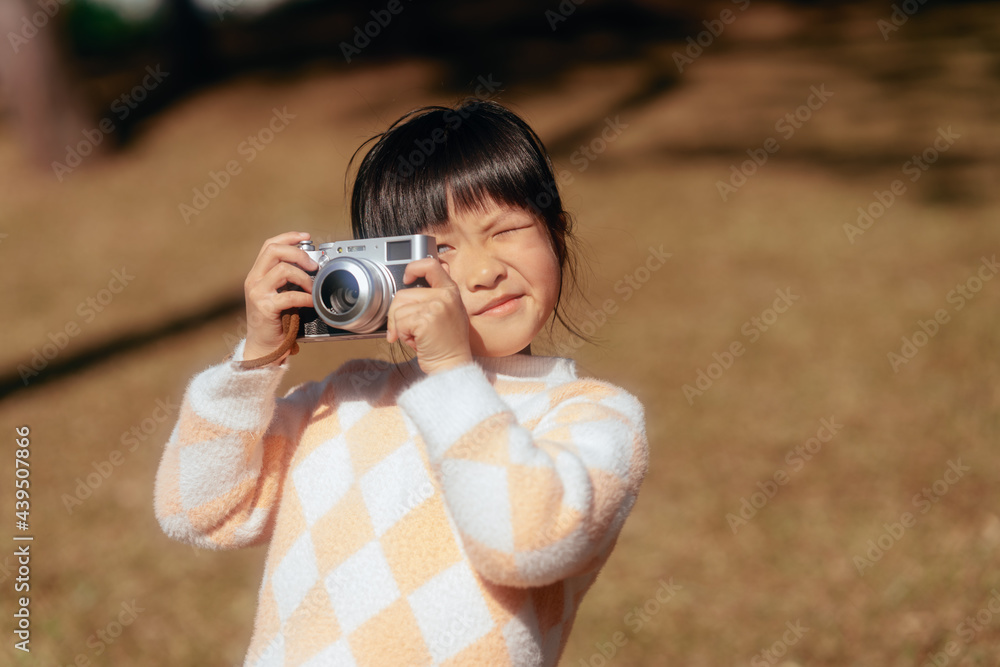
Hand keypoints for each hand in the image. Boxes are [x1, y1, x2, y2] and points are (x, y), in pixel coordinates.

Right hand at [243, 232, 317, 363]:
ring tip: (312, 287)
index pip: (270, 245)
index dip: (288, 237)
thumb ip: (288, 280)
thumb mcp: (279, 294)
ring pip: (282, 269)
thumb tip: (312, 265)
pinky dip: (305, 297)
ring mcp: (257, 293)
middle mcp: (254, 280)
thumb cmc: (275, 321)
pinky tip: (312, 302)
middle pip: (274, 250)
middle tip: (313, 265)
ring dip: (304, 277)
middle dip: (298, 253)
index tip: (306, 237)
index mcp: (257, 274)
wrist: (263, 347)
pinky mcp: (265, 308)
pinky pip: (289, 295)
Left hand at [386, 257, 473, 374]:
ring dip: (401, 328)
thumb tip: (417, 282)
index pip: (431, 264)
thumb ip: (435, 296)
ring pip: (398, 310)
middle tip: (410, 330)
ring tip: (419, 337)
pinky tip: (418, 342)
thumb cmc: (446, 345)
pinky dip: (403, 336)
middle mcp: (445, 296)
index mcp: (451, 291)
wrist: (452, 366)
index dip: (413, 267)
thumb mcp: (447, 313)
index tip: (407, 278)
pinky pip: (399, 323)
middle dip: (398, 314)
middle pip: (403, 294)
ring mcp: (437, 306)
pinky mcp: (426, 320)